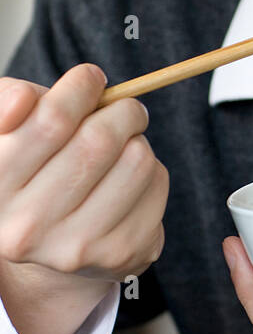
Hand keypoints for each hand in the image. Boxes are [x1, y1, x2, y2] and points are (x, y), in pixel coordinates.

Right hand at [0, 64, 168, 281]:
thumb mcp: (10, 130)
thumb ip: (10, 102)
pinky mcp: (120, 254)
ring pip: (137, 160)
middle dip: (121, 110)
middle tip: (124, 108)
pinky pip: (157, 184)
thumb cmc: (33, 164)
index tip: (90, 79)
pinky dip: (151, 170)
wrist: (54, 238)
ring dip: (137, 140)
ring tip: (123, 146)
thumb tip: (22, 102)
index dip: (80, 87)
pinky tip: (128, 180)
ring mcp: (75, 247)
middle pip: (98, 141)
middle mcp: (27, 227)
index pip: (51, 120)